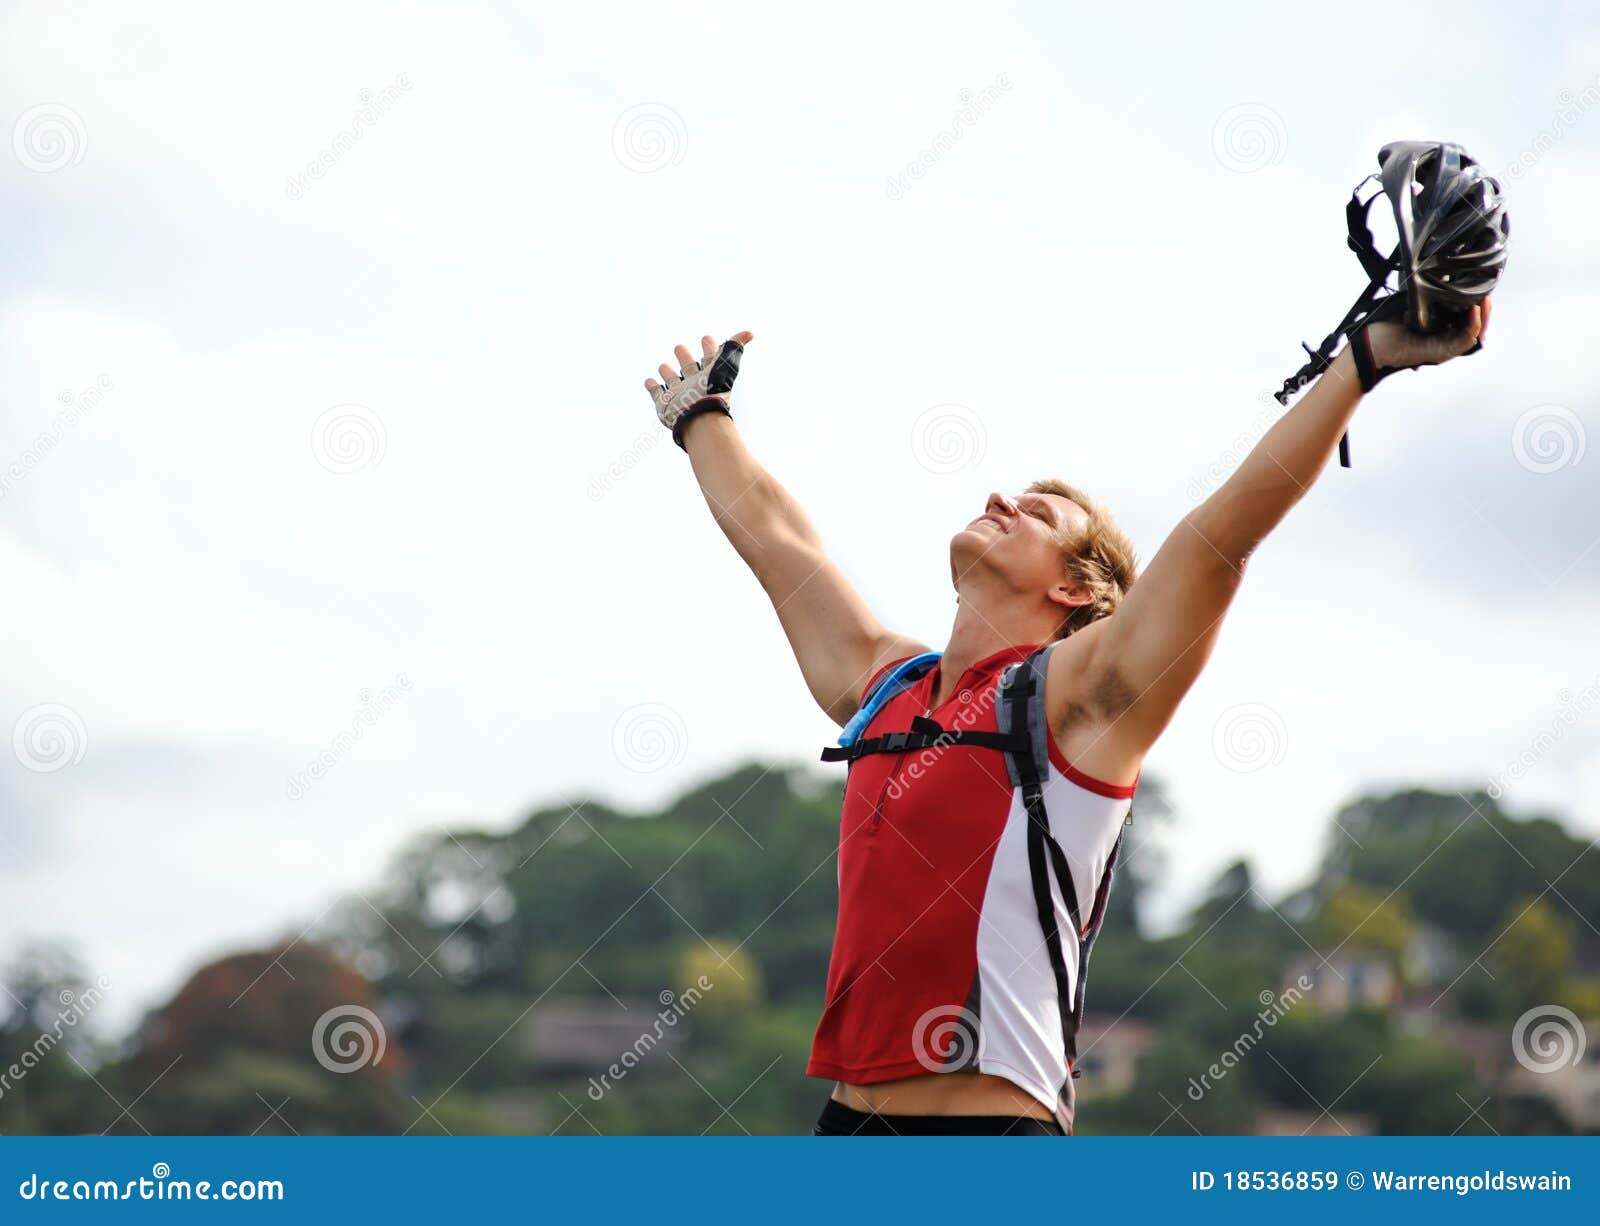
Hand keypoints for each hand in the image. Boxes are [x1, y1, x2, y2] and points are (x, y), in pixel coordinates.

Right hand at [644, 331, 753, 447]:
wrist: (698, 420)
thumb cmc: (713, 393)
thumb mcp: (725, 366)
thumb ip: (733, 349)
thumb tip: (750, 333)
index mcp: (709, 375)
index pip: (710, 358)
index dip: (709, 348)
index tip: (706, 338)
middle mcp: (693, 383)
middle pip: (688, 367)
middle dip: (684, 357)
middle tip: (679, 348)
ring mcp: (678, 393)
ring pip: (672, 380)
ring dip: (667, 372)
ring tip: (663, 366)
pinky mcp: (664, 402)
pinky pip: (657, 393)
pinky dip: (652, 387)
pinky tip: (649, 381)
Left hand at [1366, 296, 1491, 371]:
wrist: (1374, 341)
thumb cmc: (1391, 324)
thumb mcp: (1417, 301)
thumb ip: (1433, 289)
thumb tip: (1445, 269)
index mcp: (1444, 329)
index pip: (1470, 317)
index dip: (1479, 303)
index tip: (1482, 287)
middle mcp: (1447, 339)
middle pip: (1478, 325)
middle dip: (1486, 309)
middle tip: (1488, 292)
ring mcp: (1447, 348)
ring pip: (1476, 333)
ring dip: (1484, 315)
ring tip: (1485, 298)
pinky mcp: (1443, 353)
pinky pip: (1466, 340)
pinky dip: (1473, 324)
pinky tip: (1474, 309)